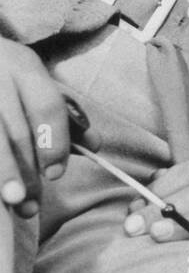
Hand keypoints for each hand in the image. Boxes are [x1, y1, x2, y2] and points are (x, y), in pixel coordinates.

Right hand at [0, 37, 98, 217]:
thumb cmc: (5, 78)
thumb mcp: (34, 85)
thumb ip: (64, 118)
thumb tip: (95, 146)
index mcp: (24, 67)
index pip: (47, 107)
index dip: (55, 143)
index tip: (54, 175)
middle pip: (15, 131)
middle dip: (25, 171)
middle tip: (31, 205)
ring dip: (3, 174)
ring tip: (12, 202)